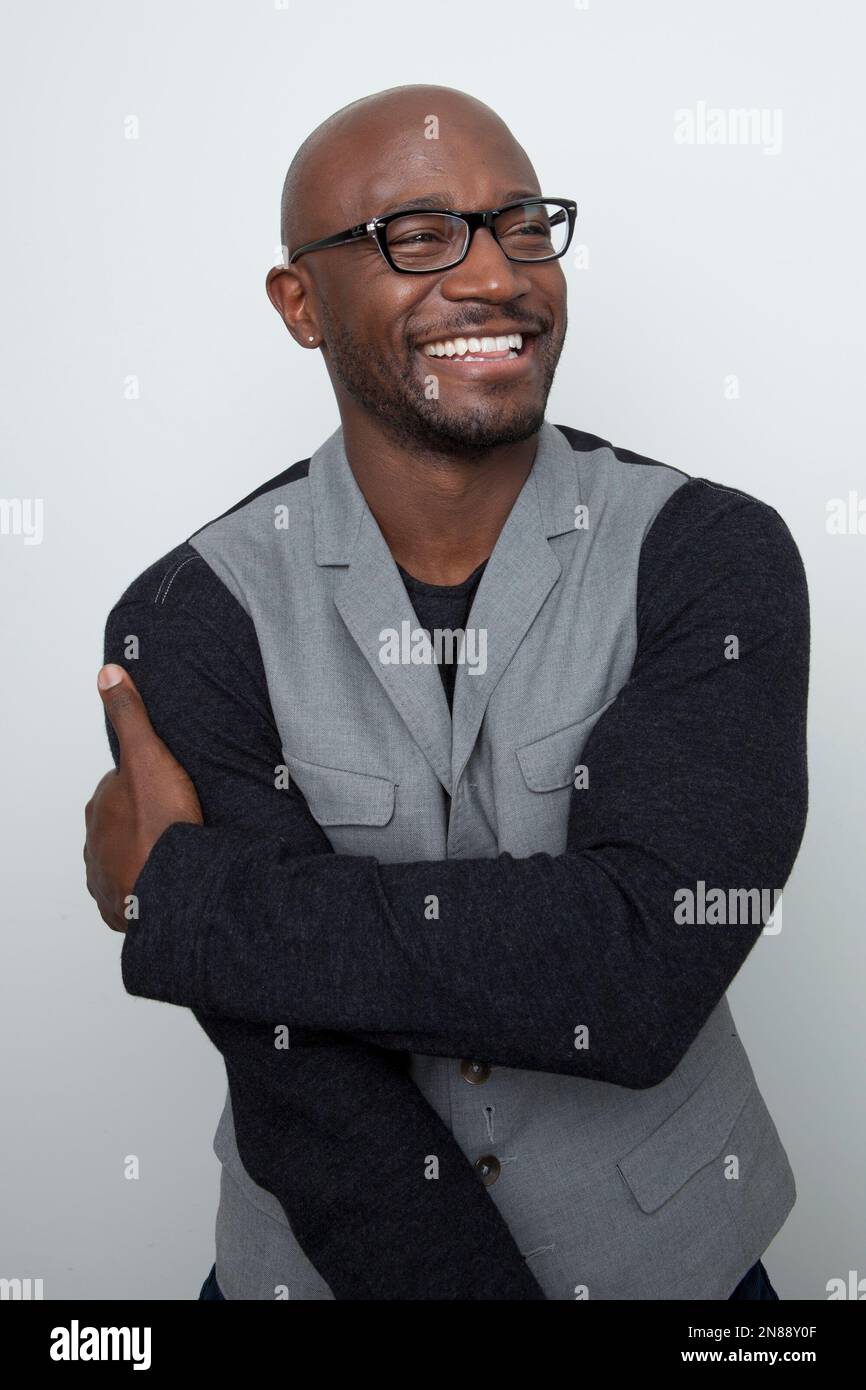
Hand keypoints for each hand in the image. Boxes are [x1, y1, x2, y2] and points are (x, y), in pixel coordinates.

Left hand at [84, 664, 202, 932]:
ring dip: (146, 854)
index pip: (120, 786)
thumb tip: (109, 675)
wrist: (170, 890)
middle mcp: (96, 841)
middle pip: (122, 823)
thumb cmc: (161, 829)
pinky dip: (147, 887)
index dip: (147, 782)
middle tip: (180, 816)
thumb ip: (131, 717)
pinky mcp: (121, 906)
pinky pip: (133, 893)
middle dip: (145, 820)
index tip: (170, 785)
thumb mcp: (149, 757)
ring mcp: (106, 876)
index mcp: (101, 805)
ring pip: (126, 858)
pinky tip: (169, 880)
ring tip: (179, 851)